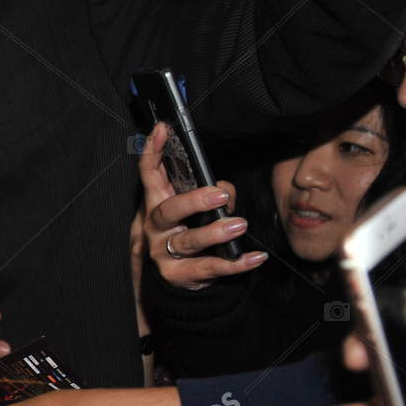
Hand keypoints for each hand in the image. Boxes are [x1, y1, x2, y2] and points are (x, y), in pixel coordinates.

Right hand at [138, 122, 263, 289]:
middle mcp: (156, 227)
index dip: (153, 151)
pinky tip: (254, 257)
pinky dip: (236, 264)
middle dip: (194, 201)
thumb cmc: (188, 232)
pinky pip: (210, 268)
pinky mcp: (178, 276)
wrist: (177, 277)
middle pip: (168, 211)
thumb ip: (211, 194)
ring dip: (215, 232)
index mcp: (157, 204)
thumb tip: (226, 190)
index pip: (150, 174)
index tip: (162, 129)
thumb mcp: (194, 211)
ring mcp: (164, 253)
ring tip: (240, 225)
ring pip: (189, 241)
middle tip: (220, 195)